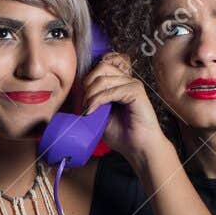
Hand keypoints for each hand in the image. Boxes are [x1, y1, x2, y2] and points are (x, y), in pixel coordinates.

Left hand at [81, 52, 169, 172]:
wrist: (139, 148)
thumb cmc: (123, 134)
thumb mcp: (100, 115)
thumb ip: (92, 101)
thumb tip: (76, 93)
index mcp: (119, 83)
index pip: (100, 66)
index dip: (87, 78)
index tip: (79, 96)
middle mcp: (126, 80)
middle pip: (101, 67)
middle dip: (87, 83)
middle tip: (83, 101)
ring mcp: (132, 84)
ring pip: (103, 78)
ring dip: (91, 94)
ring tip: (87, 108)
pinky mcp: (136, 91)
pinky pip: (112, 91)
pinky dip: (98, 100)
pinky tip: (92, 110)